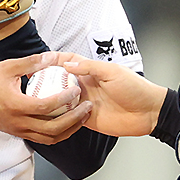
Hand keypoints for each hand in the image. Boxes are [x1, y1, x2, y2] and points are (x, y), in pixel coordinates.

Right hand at [0, 52, 90, 143]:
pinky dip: (58, 134)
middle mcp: (19, 122)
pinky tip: (67, 123)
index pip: (47, 106)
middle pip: (53, 128)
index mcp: (16, 105)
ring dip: (70, 129)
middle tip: (88, 106)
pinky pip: (43, 139)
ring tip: (82, 116)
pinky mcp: (19, 134)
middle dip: (74, 118)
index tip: (77, 88)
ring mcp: (19, 131)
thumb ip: (31, 62)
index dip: (65, 98)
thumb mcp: (7, 67)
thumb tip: (53, 57)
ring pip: (50, 138)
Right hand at [46, 53, 167, 136]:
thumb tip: (67, 65)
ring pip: (61, 101)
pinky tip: (49, 116)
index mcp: (91, 71)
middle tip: (30, 84)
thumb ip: (90, 67)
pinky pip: (68, 118)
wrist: (148, 112)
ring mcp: (84, 103)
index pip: (67, 62)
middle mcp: (85, 86)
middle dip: (44, 81)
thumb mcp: (112, 72)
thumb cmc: (135, 88)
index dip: (52, 61)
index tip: (38, 63)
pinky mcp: (86, 119)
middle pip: (59, 82)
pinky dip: (59, 117)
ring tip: (35, 101)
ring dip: (50, 100)